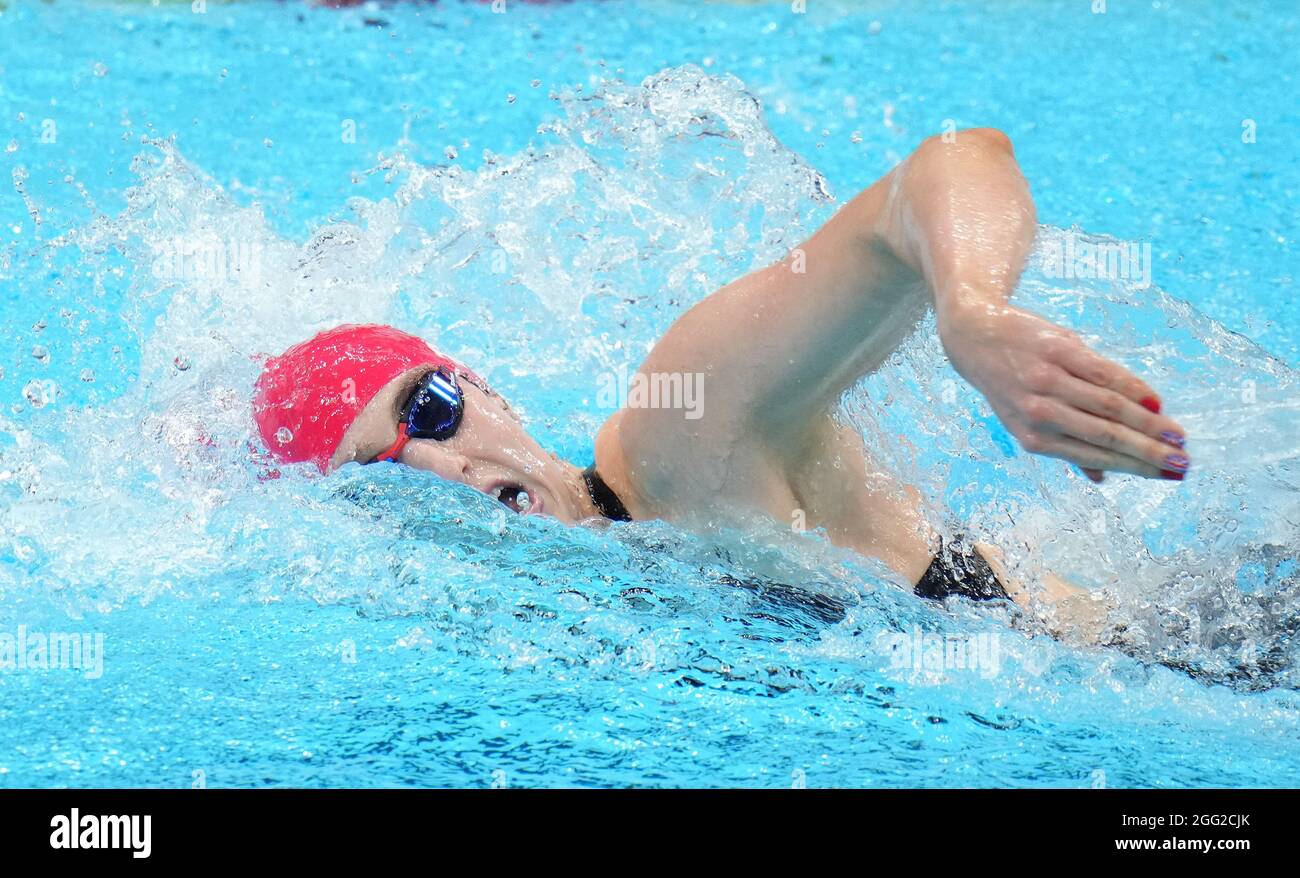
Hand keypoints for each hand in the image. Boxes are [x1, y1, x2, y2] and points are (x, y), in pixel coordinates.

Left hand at [938, 301, 1189, 480]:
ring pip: (1109, 406)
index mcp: (1033, 439)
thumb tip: (1103, 477)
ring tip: (1178, 434)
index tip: (1168, 475)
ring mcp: (1047, 380)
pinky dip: (1132, 387)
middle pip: (1106, 436)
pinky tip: (1155, 401)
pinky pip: (1103, 372)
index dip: (1135, 467)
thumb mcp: (1024, 422)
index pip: (1095, 456)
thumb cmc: (1009, 385)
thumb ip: (1063, 447)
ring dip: (1149, 423)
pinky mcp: (1057, 350)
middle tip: (1184, 461)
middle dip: (1149, 452)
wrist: (975, 336)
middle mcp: (1038, 413)